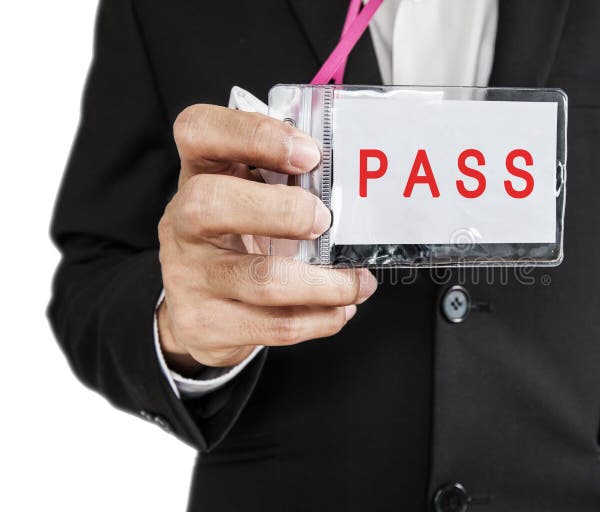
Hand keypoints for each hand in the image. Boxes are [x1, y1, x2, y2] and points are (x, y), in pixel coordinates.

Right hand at [157, 104, 376, 373]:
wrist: (198, 308)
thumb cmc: (240, 237)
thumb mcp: (250, 197)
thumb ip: (286, 180)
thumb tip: (358, 183)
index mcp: (199, 174)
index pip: (198, 131)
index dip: (254, 135)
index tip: (309, 153)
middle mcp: (182, 221)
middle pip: (210, 204)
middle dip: (284, 211)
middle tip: (326, 222)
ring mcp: (187, 275)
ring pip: (261, 279)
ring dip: (327, 283)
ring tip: (359, 282)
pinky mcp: (203, 324)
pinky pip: (276, 325)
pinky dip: (322, 317)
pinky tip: (340, 308)